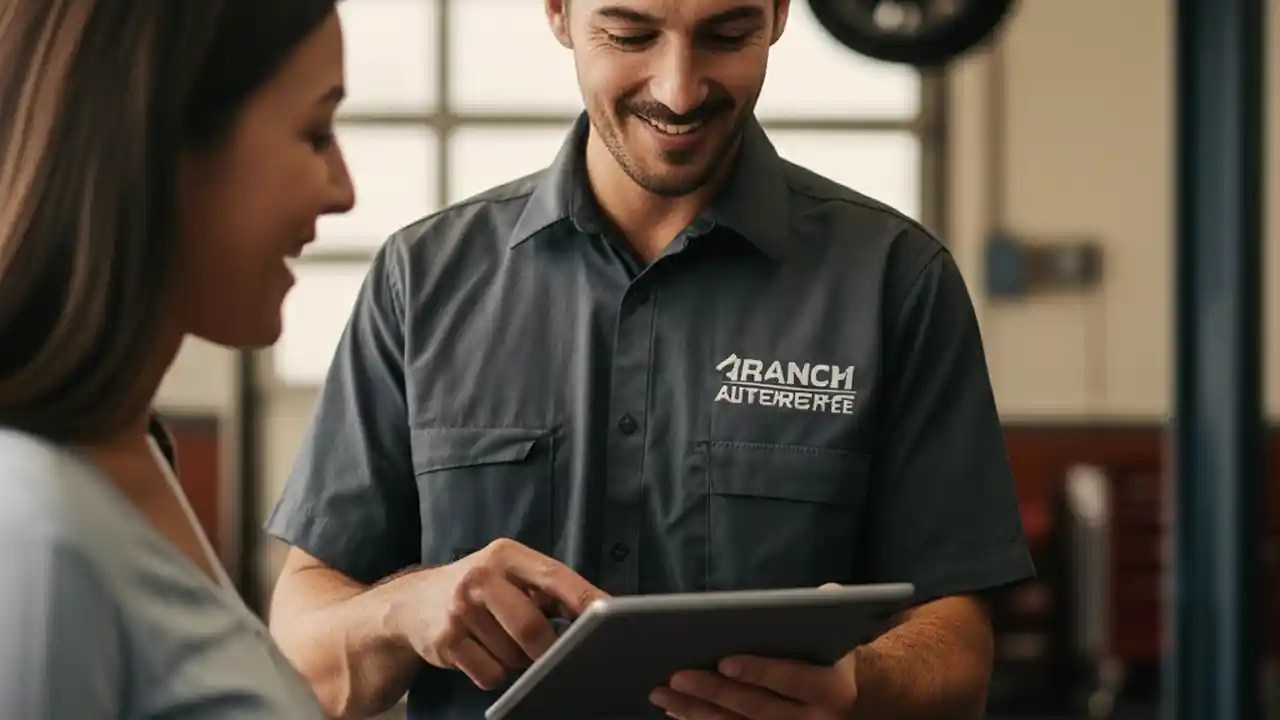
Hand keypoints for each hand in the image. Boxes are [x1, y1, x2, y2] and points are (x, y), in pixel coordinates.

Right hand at [389, 538, 607, 689]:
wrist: (411, 603)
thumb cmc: (479, 588)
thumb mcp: (508, 572)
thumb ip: (548, 588)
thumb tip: (596, 613)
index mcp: (505, 554)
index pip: (555, 576)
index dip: (584, 598)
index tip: (611, 615)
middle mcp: (481, 577)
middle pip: (532, 627)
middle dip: (548, 648)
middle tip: (550, 651)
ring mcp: (459, 610)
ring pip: (513, 656)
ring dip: (517, 660)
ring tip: (501, 640)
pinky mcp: (446, 642)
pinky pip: (491, 674)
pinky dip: (495, 672)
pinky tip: (482, 652)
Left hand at [650, 583, 857, 719]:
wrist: (844, 693)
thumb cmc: (828, 649)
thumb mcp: (832, 626)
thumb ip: (822, 608)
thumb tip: (812, 595)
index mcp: (830, 689)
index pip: (792, 680)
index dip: (759, 672)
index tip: (724, 663)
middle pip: (757, 708)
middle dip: (714, 692)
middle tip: (677, 677)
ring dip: (696, 711)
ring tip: (662, 693)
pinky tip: (676, 709)